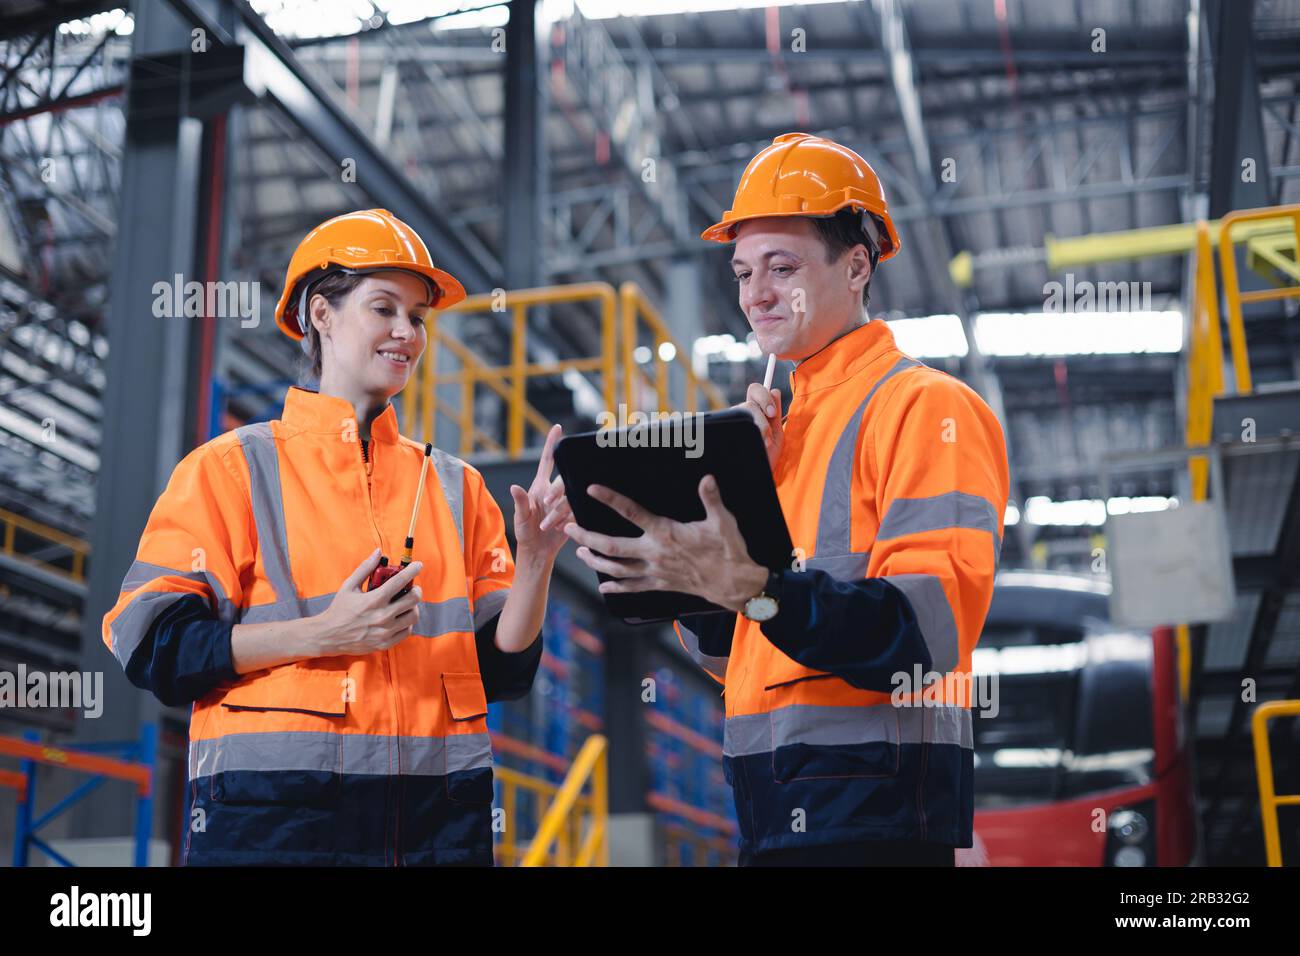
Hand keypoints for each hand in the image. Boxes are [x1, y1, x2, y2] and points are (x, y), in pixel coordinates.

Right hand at [312, 548, 423, 656]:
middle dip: (416, 590)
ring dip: (413, 607)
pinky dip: (407, 623)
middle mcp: (382, 616)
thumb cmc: (339, 609)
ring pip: (413, 616)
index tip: (419, 565)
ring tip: (406, 603)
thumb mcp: (349, 585)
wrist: (329, 635)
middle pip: (413, 599)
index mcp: (374, 600)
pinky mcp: (385, 643)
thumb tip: (378, 552)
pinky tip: (400, 617)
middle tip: (413, 588)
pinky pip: (407, 631)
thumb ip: (365, 568)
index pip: (400, 581)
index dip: (413, 570)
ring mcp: (385, 631)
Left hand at [510, 423, 572, 563]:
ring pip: (570, 498)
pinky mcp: (573, 514)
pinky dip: (567, 520)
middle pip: (563, 480)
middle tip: (546, 505)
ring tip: (546, 526)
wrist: (538, 551)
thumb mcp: (520, 517)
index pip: (548, 461)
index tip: (558, 428)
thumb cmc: (525, 532)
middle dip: (557, 492)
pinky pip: (577, 511)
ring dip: (558, 513)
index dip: (552, 444)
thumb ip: (519, 502)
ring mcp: (565, 502)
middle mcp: (554, 491)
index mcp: (540, 486)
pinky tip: (560, 528)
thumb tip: (514, 487)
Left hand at [564, 475, 767, 611]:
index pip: (631, 512)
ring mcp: (655, 572)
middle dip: (587, 537)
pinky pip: (632, 587)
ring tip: (579, 552)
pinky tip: (603, 586)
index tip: (592, 489)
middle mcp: (654, 553)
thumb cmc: (728, 551)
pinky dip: (616, 587)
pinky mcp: (660, 585)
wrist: (735, 584)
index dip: (610, 499)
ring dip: (595, 561)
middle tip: (568, 528)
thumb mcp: (722, 521)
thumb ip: (711, 498)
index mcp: (665, 533)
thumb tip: (707, 478)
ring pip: (616, 568)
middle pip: (612, 546)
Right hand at [736, 382, 782, 469]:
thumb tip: (775, 391)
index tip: (772, 412)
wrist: (759, 476)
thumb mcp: (776, 434)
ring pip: (744, 408)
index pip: (755, 390)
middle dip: (763, 410)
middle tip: (769, 428)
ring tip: (764, 443)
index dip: (764, 396)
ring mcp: (732, 422)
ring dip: (760, 426)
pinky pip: (732, 421)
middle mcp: (742, 414)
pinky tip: (754, 444)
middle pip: (750, 397)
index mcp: (755, 411)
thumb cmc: (768, 458)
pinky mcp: (724, 431)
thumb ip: (775, 414)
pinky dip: (749, 432)